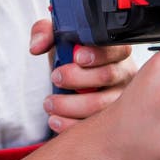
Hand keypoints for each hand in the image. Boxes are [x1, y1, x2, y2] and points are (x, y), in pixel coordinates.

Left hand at [29, 18, 138, 133]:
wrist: (70, 82)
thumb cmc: (70, 58)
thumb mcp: (57, 40)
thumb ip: (44, 33)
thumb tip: (37, 46)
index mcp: (115, 50)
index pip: (115, 49)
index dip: (97, 54)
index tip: (76, 57)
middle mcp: (123, 73)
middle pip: (108, 75)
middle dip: (77, 78)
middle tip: (56, 78)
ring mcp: (120, 98)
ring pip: (101, 104)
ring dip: (70, 105)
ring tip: (49, 103)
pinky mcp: (112, 121)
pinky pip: (96, 127)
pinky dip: (71, 125)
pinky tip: (55, 120)